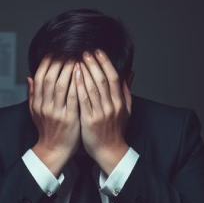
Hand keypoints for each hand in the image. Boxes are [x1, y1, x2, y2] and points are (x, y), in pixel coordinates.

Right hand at [27, 56, 80, 176]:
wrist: (54, 150)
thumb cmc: (47, 129)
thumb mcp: (35, 112)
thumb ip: (33, 94)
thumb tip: (30, 77)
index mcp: (37, 103)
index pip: (40, 77)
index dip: (46, 63)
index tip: (55, 52)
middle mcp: (44, 106)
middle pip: (50, 78)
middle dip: (59, 62)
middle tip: (68, 51)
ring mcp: (56, 112)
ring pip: (61, 85)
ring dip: (69, 70)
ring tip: (76, 58)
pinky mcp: (69, 118)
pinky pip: (73, 97)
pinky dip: (77, 84)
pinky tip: (83, 74)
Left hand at [76, 49, 132, 174]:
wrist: (109, 151)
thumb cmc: (115, 130)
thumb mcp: (126, 110)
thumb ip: (126, 91)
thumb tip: (130, 73)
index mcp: (120, 102)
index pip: (114, 78)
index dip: (106, 63)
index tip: (98, 52)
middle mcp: (111, 106)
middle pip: (103, 80)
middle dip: (94, 64)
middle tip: (85, 52)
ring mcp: (100, 113)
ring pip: (93, 88)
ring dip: (85, 72)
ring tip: (77, 59)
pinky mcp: (89, 120)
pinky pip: (83, 100)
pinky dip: (79, 86)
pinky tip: (73, 77)